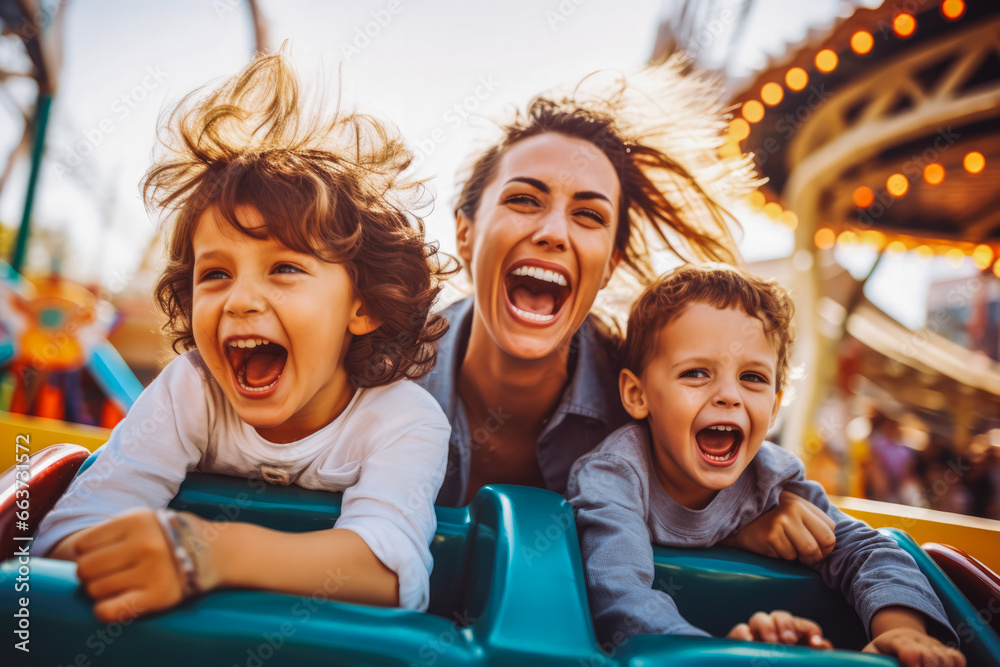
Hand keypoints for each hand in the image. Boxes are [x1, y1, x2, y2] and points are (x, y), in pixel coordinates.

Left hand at [72, 508, 191, 622]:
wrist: (215, 551)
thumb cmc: (170, 535)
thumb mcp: (145, 518)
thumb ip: (113, 530)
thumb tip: (76, 555)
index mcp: (138, 521)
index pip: (83, 544)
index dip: (88, 552)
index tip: (102, 556)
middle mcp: (145, 545)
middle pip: (86, 568)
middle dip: (90, 573)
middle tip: (106, 573)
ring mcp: (153, 572)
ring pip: (95, 589)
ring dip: (100, 590)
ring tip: (118, 584)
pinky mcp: (159, 597)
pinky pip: (109, 610)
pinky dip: (104, 610)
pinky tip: (115, 603)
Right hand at [723, 491, 835, 565]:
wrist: (738, 520)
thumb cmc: (770, 520)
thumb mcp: (793, 512)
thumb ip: (813, 521)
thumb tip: (832, 541)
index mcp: (802, 504)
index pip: (830, 531)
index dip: (825, 545)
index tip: (815, 547)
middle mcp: (793, 510)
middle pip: (823, 544)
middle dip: (815, 555)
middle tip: (804, 555)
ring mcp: (781, 522)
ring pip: (806, 552)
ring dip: (797, 556)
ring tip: (784, 546)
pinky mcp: (771, 536)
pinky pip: (788, 557)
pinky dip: (782, 556)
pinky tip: (771, 545)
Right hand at [727, 610, 832, 648]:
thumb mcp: (803, 664)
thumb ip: (814, 657)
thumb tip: (822, 644)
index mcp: (796, 641)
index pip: (804, 627)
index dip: (810, 629)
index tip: (816, 642)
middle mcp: (775, 636)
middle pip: (780, 617)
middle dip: (785, 625)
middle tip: (789, 640)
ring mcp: (755, 638)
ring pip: (759, 618)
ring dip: (766, 626)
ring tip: (771, 642)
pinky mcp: (738, 644)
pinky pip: (739, 629)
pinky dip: (744, 632)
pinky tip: (750, 641)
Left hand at [863, 628, 964, 666]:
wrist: (899, 635)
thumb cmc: (883, 651)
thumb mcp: (871, 654)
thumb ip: (872, 661)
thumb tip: (864, 665)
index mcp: (898, 641)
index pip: (910, 651)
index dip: (914, 661)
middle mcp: (919, 641)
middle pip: (932, 656)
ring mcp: (934, 645)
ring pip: (946, 658)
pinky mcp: (945, 651)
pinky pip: (957, 658)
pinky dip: (955, 666)